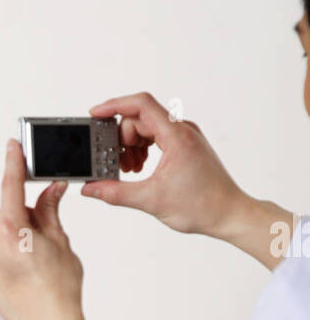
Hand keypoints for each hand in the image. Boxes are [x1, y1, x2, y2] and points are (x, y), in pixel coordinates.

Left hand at [0, 139, 99, 319]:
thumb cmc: (59, 286)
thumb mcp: (59, 240)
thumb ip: (49, 210)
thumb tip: (52, 188)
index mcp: (12, 228)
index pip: (13, 186)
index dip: (15, 162)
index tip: (13, 145)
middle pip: (8, 217)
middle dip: (24, 221)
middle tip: (44, 241)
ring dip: (14, 243)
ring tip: (33, 265)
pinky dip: (5, 263)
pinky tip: (21, 277)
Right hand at [87, 91, 293, 267]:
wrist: (230, 214)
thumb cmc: (203, 206)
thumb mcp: (152, 200)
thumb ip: (116, 193)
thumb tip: (91, 188)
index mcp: (177, 136)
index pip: (140, 105)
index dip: (114, 105)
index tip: (95, 115)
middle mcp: (182, 130)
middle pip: (139, 118)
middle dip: (121, 138)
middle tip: (115, 162)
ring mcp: (185, 136)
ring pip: (147, 127)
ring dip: (131, 145)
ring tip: (129, 169)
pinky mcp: (186, 145)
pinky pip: (157, 136)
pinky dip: (143, 148)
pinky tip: (140, 168)